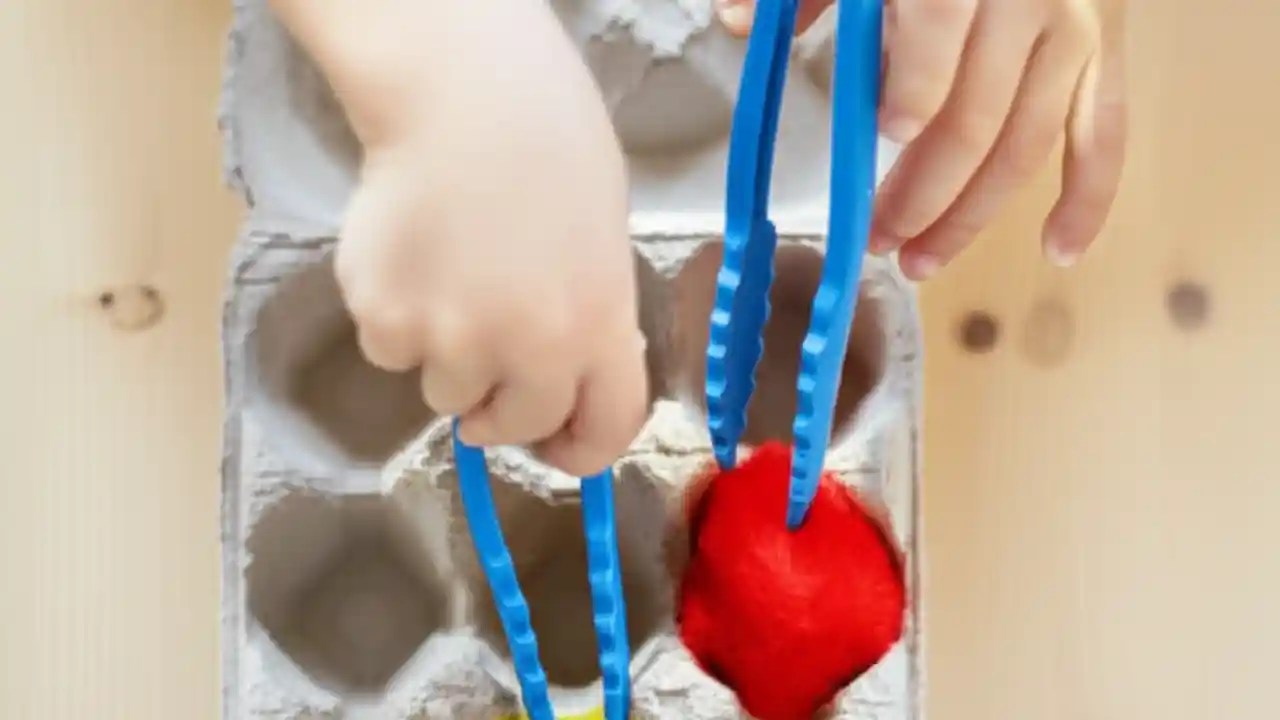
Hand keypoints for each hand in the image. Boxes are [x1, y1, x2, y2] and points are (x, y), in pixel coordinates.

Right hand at [275, 0, 648, 474]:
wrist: (459, 92)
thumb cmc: (547, 141)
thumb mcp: (600, 241)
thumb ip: (588, 318)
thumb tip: (556, 372)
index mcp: (599, 327)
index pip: (604, 432)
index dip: (579, 451)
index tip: (555, 448)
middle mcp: (530, 353)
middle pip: (512, 426)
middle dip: (499, 407)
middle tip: (484, 352)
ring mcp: (451, 342)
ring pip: (442, 391)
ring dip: (444, 354)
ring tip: (446, 272)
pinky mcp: (384, 320)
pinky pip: (389, 350)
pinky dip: (394, 319)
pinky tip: (409, 255)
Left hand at [716, 0, 1128, 279]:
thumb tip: (739, 22)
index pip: (940, 29)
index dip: (916, 89)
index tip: (888, 135)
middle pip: (978, 116)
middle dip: (925, 192)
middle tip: (879, 239)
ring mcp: (1077, 30)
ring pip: (1027, 144)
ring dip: (973, 216)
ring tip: (921, 261)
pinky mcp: (1107, 52)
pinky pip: (1104, 132)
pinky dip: (1089, 197)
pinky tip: (1059, 250)